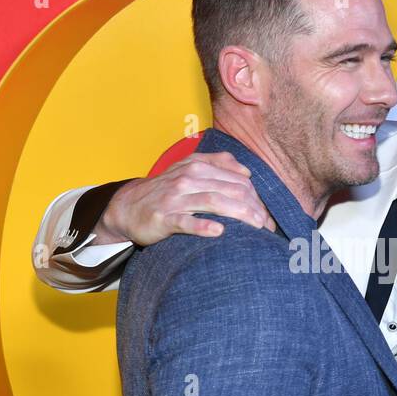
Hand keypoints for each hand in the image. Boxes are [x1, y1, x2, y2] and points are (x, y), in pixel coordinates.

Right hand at [90, 151, 274, 245]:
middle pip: (229, 189)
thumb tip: (246, 169)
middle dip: (253, 207)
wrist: (128, 206)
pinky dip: (202, 226)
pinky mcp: (163, 218)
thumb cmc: (166, 190)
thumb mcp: (188, 169)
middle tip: (268, 226)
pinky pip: (185, 222)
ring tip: (256, 226)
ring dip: (238, 214)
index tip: (269, 216)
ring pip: (212, 202)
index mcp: (197, 165)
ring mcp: (175, 198)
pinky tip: (219, 232)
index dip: (257, 196)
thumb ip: (217, 163)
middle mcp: (188, 178)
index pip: (236, 179)